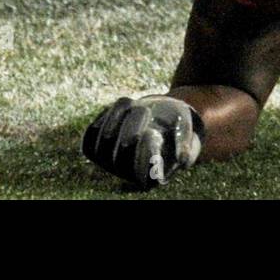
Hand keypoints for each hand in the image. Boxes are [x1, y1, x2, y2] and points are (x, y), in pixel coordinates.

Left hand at [82, 95, 204, 187]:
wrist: (159, 115)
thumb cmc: (176, 125)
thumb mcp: (186, 130)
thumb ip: (187, 143)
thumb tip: (182, 160)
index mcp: (153, 177)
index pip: (141, 176)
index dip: (143, 155)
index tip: (153, 133)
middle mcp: (130, 174)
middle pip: (119, 158)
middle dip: (130, 128)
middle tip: (144, 108)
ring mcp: (111, 163)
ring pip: (103, 145)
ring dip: (115, 119)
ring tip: (132, 102)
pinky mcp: (98, 148)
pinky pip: (92, 136)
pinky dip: (104, 117)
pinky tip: (120, 107)